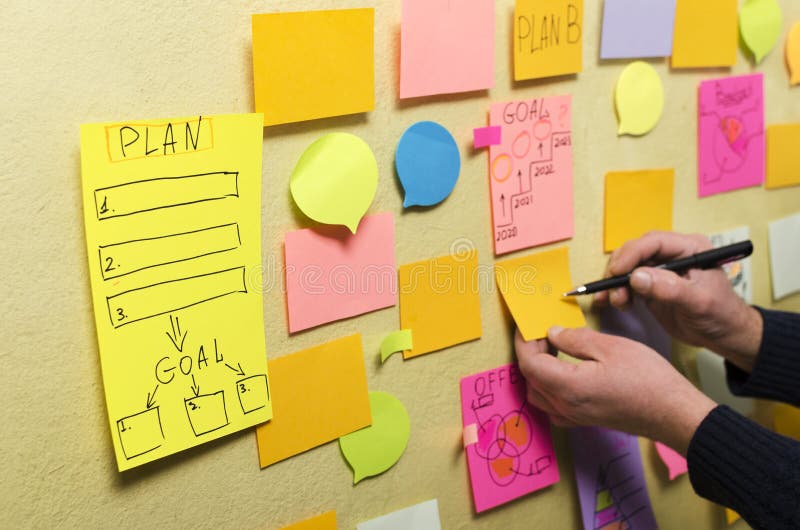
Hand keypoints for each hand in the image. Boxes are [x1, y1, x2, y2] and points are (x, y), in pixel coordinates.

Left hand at [516, 327, 716, 454]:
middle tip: (541, 332)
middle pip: (531, 379)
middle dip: (530, 353)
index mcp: (568, 387)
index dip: (524, 342)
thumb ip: (576, 339)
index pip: (529, 363)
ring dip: (538, 370)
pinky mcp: (585, 420)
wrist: (674, 413)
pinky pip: (554, 407)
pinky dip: (549, 388)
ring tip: (551, 348)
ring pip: (539, 394)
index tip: (527, 326)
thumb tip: (552, 334)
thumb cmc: (648, 379)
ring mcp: (575, 417)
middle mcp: (566, 406)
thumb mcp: (612, 347)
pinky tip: (563, 372)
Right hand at [594, 231, 761, 372]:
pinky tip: (615, 303)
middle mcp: (673, 255)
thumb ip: (669, 288)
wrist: (725, 336)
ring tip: (616, 302)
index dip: (632, 253)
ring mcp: (661, 270)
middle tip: (611, 289)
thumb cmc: (721, 315)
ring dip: (615, 283)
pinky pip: (628, 283)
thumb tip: (636, 277)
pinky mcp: (652, 286)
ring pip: (628, 267)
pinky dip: (617, 291)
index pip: (654, 242)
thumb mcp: (698, 302)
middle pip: (636, 251)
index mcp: (690, 248)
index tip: (617, 272)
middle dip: (619, 269)